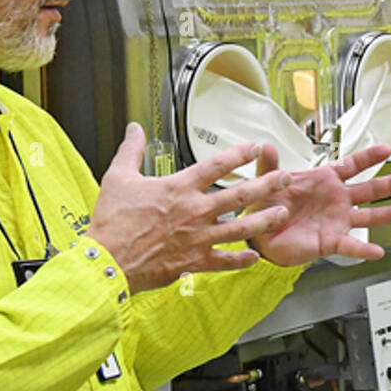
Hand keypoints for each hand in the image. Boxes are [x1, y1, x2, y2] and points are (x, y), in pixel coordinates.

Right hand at [89, 123, 296, 292]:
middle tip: (285, 178)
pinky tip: (255, 256)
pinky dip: (241, 260)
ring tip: (283, 213)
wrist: (106, 262)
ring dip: (264, 220)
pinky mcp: (195, 261)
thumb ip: (130, 150)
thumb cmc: (112, 222)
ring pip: (241, 229)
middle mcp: (195, 211)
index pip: (217, 165)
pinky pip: (224, 261)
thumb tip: (134, 128)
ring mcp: (198, 237)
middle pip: (240, 195)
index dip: (239, 154)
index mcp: (179, 188)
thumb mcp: (118, 177)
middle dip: (267, 185)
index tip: (255, 148)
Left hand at [246, 143, 390, 266]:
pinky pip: (351, 245)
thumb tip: (266, 147)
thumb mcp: (268, 183)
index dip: (369, 157)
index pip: (351, 165)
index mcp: (325, 181)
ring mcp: (337, 221)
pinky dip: (364, 249)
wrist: (260, 237)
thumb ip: (269, 166)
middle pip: (368, 189)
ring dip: (387, 214)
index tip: (386, 150)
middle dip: (389, 184)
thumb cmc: (268, 207)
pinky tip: (377, 251)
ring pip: (367, 216)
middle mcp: (336, 200)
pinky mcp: (331, 241)